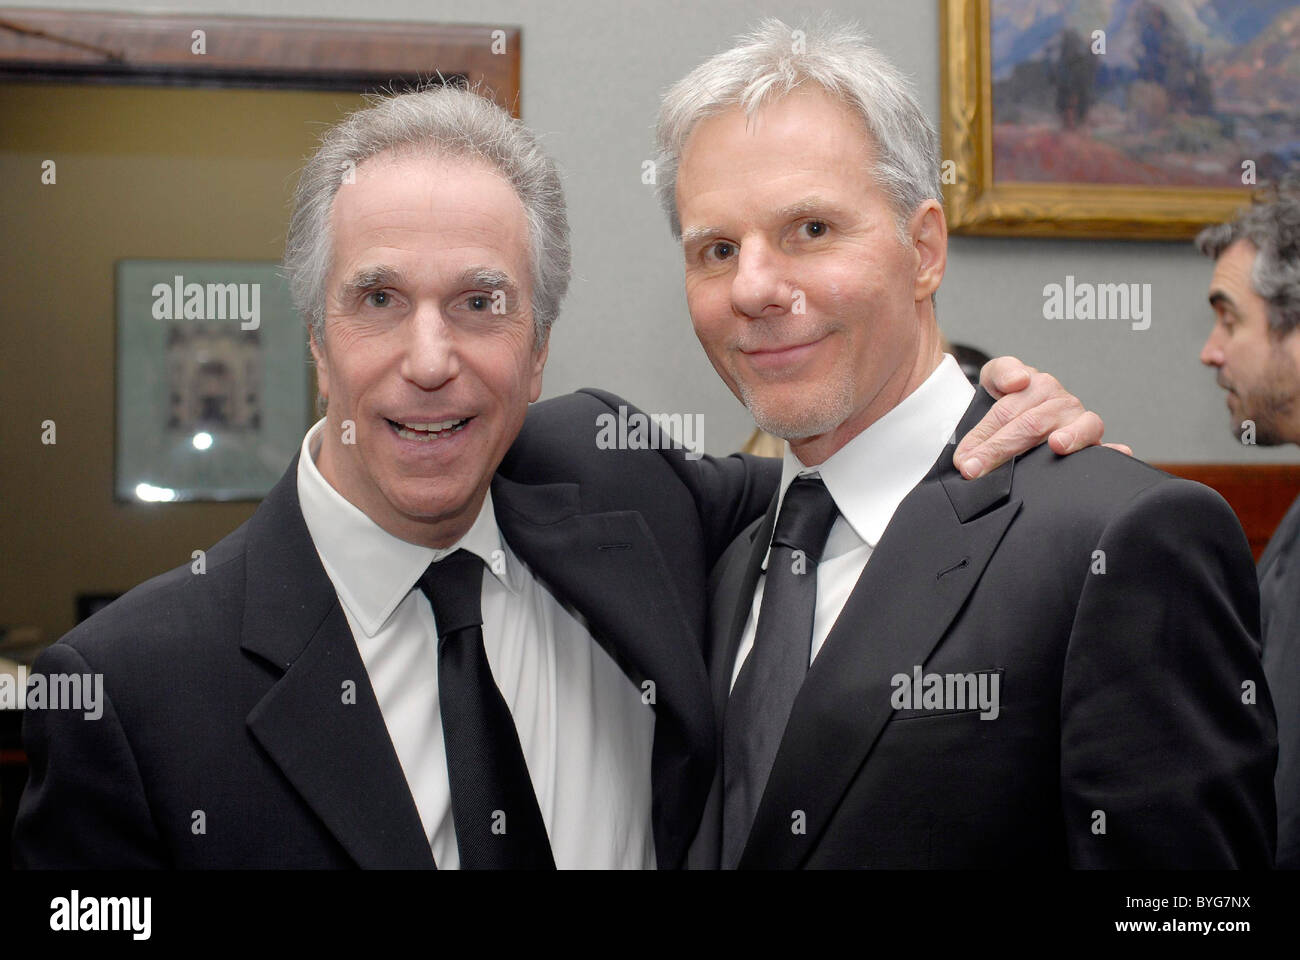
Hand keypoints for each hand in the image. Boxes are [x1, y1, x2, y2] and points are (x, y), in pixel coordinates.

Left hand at [953, 356, 1132, 478]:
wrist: (1017, 416)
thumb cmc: (1007, 402)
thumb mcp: (994, 379)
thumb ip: (1000, 372)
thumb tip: (1019, 381)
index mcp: (1037, 385)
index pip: (1006, 410)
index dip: (983, 435)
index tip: (964, 459)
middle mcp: (1060, 401)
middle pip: (1030, 423)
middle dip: (1000, 448)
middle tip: (974, 470)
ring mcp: (1078, 421)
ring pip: (1074, 428)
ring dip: (1068, 438)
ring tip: (1058, 445)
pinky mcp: (1091, 442)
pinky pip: (1106, 446)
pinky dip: (1113, 451)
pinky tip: (1117, 453)